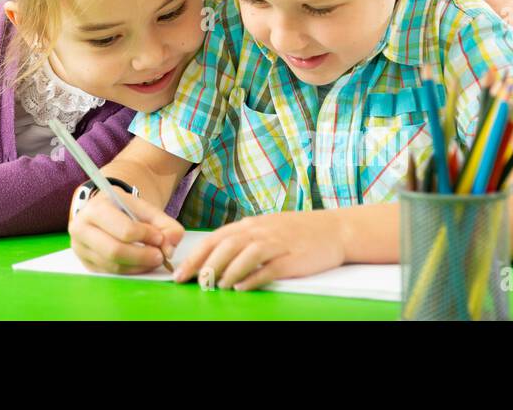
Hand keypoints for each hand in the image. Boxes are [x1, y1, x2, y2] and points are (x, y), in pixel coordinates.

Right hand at [69, 189, 183, 274]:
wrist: (103, 209)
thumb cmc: (124, 208)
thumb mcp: (144, 208)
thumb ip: (164, 223)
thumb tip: (171, 244)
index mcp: (96, 208)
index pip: (124, 230)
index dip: (146, 236)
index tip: (160, 237)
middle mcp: (81, 228)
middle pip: (115, 251)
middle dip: (142, 256)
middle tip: (160, 256)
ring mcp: (80, 248)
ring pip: (113, 266)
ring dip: (139, 266)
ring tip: (153, 259)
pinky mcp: (86, 264)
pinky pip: (111, 274)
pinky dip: (130, 271)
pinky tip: (141, 264)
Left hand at [173, 210, 347, 289]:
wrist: (333, 229)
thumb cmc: (295, 231)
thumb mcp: (264, 229)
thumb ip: (240, 240)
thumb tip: (212, 258)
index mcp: (248, 225)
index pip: (214, 240)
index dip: (194, 257)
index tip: (178, 274)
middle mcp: (258, 232)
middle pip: (224, 247)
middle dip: (204, 265)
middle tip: (191, 282)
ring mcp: (275, 244)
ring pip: (243, 255)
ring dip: (226, 271)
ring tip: (213, 286)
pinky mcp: (290, 259)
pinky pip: (267, 269)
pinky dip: (252, 278)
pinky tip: (240, 287)